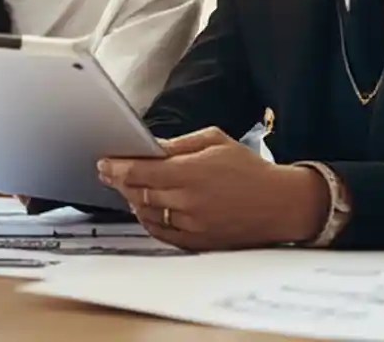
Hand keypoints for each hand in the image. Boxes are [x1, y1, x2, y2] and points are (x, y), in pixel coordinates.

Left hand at [96, 127, 326, 250]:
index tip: (104, 162)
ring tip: (126, 188)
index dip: (117, 167)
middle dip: (119, 181)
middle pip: (139, 192)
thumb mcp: (215, 141)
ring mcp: (191, 224)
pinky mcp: (197, 241)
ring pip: (146, 213)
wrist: (279, 204)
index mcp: (192, 172)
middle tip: (108, 172)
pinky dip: (147, 220)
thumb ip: (179, 145)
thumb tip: (150, 146)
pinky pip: (161, 232)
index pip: (141, 170)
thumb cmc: (249, 168)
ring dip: (132, 200)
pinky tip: (144, 208)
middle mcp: (188, 200)